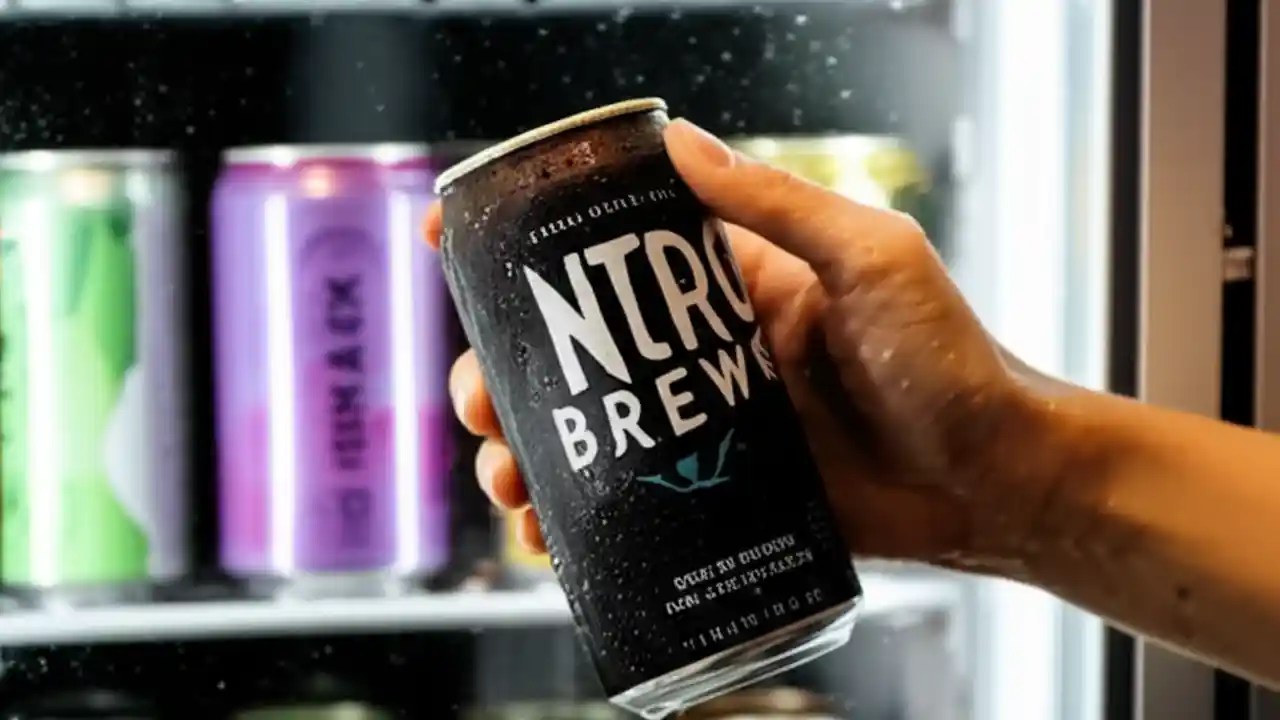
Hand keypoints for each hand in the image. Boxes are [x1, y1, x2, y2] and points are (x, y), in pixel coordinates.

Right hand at [424, 119, 1056, 573]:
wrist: (995, 481)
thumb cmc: (952, 358)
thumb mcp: (872, 258)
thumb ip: (778, 204)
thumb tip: (680, 140)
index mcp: (732, 282)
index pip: (611, 249)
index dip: (530, 243)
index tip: (453, 235)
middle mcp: (703, 351)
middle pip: (573, 351)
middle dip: (506, 370)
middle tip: (478, 398)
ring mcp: (704, 427)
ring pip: (584, 431)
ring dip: (527, 449)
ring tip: (508, 477)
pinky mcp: (718, 495)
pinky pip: (628, 503)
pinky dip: (578, 519)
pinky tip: (549, 536)